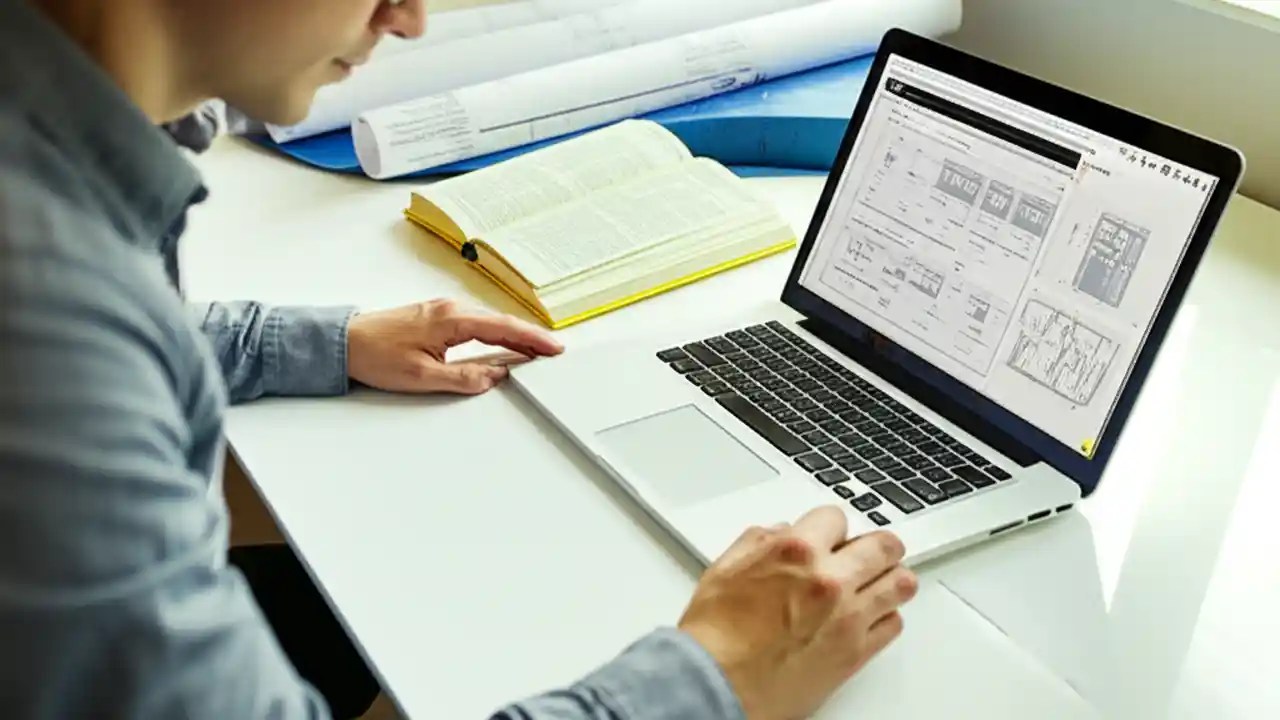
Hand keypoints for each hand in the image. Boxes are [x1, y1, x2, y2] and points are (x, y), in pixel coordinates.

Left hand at [346, 299, 562, 394]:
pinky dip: (494, 333)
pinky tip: (499, 344)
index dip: (531, 339)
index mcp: (452, 320)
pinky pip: (474, 324)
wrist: (343, 342)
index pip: (503, 328)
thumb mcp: (422, 376)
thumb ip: (463, 377)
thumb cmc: (375, 354)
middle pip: (500, 323)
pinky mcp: (434, 318)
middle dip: (529, 337)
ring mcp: (442, 311)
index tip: (553, 348)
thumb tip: (494, 377)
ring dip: (512, 335)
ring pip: (488, 323)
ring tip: (533, 351)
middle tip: (553, 351)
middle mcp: (450, 309)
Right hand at [677, 507, 917, 719]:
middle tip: (868, 554)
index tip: (830, 538)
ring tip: (875, 584)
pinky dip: (884, 618)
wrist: (715, 685)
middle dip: (875, 547)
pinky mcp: (856, 652)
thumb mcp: (725, 568)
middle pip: (885, 545)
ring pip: (901, 583)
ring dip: (889, 579)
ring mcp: (848, 617)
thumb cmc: (714, 635)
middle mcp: (829, 580)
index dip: (831, 528)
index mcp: (796, 552)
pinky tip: (867, 618)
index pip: (837, 517)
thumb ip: (757, 542)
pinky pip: (893, 625)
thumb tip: (777, 534)